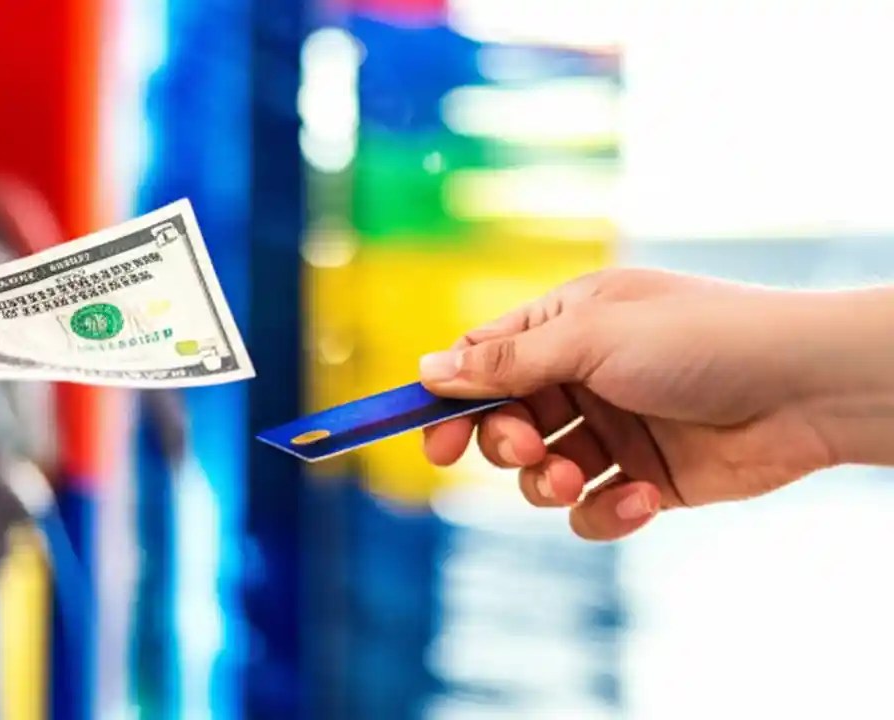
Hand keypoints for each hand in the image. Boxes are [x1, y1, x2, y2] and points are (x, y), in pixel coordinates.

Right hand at [418, 268, 893, 540]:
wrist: (805, 389)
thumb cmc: (699, 340)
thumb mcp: (590, 340)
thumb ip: (505, 363)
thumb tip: (426, 369)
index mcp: (565, 325)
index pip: (483, 362)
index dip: (451, 401)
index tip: (431, 441)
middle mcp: (583, 377)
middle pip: (503, 421)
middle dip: (505, 443)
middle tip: (527, 448)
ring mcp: (614, 430)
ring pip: (540, 474)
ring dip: (547, 483)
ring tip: (576, 480)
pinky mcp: (644, 480)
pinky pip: (593, 509)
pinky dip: (605, 512)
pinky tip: (639, 499)